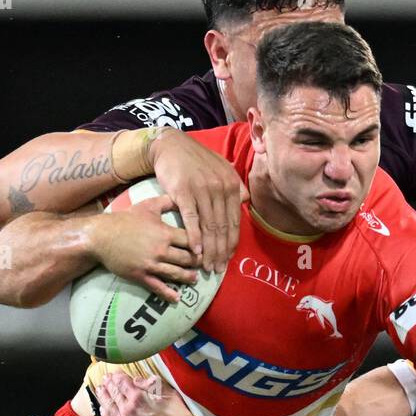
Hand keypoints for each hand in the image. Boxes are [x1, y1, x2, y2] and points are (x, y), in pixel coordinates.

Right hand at [86, 196, 198, 304]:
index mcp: (164, 232)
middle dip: (198, 262)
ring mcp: (151, 264)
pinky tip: (177, 298)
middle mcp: (161, 249)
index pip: (191, 239)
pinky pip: (158, 287)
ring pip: (176, 274)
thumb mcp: (146, 205)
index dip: (201, 244)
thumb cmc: (124, 219)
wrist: (101, 236)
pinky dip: (169, 294)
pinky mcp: (141, 275)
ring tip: (195, 279)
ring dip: (188, 277)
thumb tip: (180, 196)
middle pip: (187, 258)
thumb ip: (166, 202)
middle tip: (204, 264)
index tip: (208, 247)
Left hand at [96, 372, 199, 415]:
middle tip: (105, 379)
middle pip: (114, 394)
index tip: (115, 373)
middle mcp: (127, 410)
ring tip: (100, 390)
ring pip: (109, 408)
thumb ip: (153, 384)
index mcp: (138, 397)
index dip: (117, 376)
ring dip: (103, 397)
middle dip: (109, 384)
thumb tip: (137, 380)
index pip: (122, 383)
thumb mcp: (170, 395)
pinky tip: (103, 411)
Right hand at [149, 128, 248, 275]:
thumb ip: (233, 185)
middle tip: (218, 270)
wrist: (170, 145)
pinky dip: (195, 237)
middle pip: (222, 228)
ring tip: (207, 266)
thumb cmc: (195, 160)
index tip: (227, 260)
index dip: (231, 244)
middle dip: (221, 252)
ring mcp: (202, 190)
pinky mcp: (184, 192)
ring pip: (209, 227)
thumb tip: (244, 200)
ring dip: (209, 250)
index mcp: (231, 185)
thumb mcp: (220, 168)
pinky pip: (192, 219)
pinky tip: (196, 252)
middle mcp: (220, 188)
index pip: (234, 222)